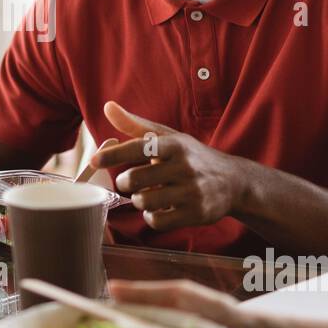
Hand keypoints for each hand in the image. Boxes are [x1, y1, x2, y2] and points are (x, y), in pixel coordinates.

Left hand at [91, 101, 249, 231]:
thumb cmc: (192, 157)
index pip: (139, 147)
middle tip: (130, 181)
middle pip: (136, 179)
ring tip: (148, 194)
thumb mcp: (168, 137)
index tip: (94, 161)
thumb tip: (107, 107)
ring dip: (139, 200)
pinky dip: (152, 217)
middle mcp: (184, 167)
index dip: (114, 155)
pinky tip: (159, 209)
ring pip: (144, 202)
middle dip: (126, 183)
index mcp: (175, 145)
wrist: (233, 182)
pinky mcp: (196, 213)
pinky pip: (158, 221)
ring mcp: (192, 191)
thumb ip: (136, 126)